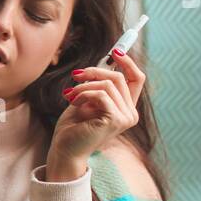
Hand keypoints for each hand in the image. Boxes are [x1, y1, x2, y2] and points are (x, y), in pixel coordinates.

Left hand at [47, 50, 145, 180]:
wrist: (64, 149)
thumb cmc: (73, 127)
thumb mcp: (86, 99)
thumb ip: (98, 84)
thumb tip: (107, 61)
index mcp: (126, 108)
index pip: (136, 79)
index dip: (128, 62)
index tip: (115, 50)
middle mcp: (130, 114)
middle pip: (119, 77)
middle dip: (94, 71)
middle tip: (75, 76)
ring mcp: (126, 118)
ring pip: (108, 84)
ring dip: (84, 86)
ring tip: (69, 94)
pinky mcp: (115, 120)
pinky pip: (101, 94)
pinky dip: (84, 94)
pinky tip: (72, 102)